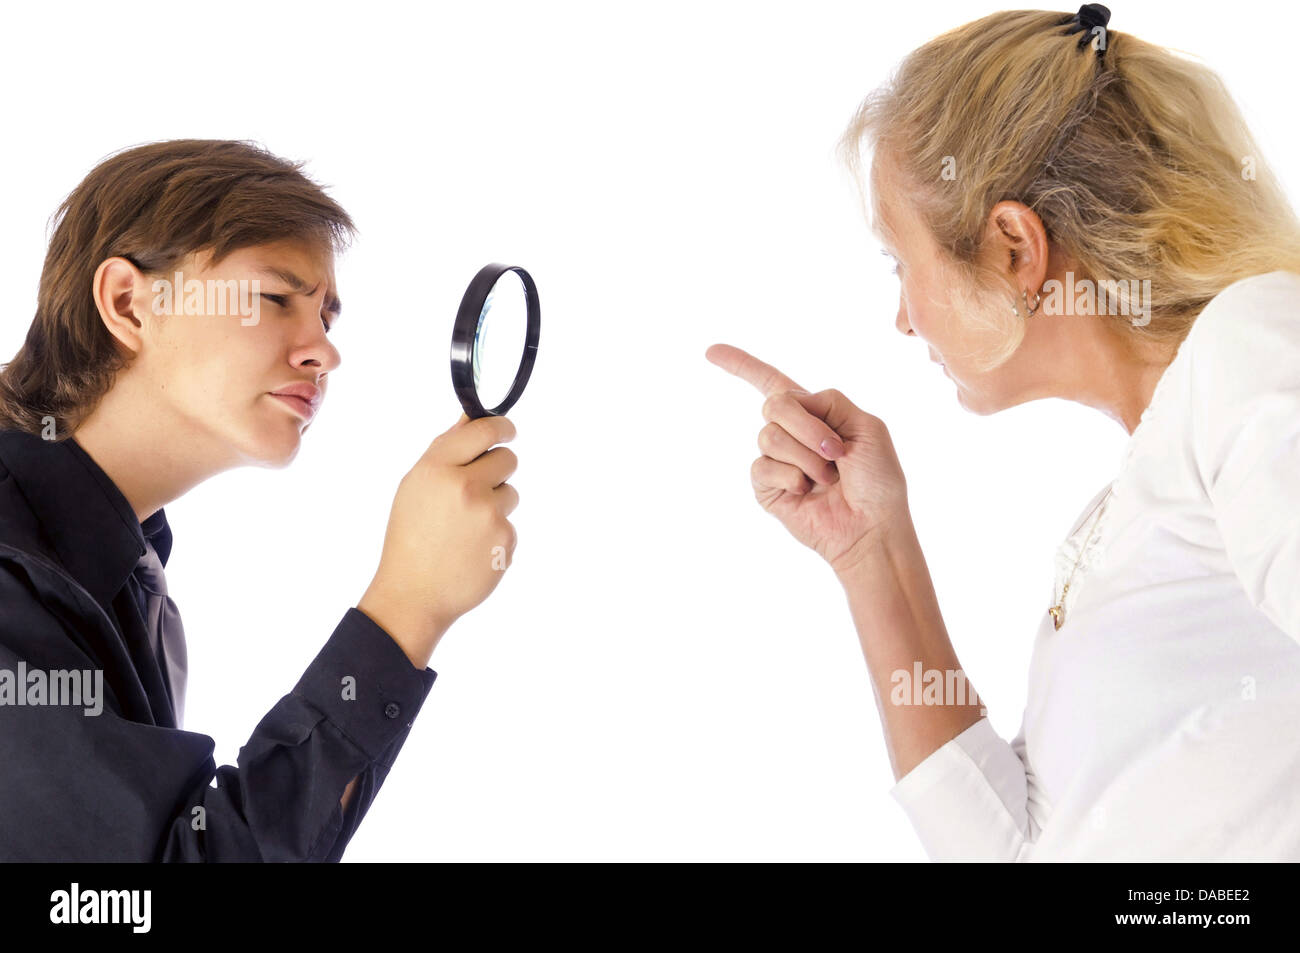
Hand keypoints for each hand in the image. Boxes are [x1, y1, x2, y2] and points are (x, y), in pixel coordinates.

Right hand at [358, 412, 518, 664]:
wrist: (414, 593)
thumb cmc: (410, 537)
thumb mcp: (415, 486)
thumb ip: (446, 451)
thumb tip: (472, 419)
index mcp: (438, 468)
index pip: (484, 430)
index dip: (501, 428)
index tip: (507, 431)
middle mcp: (465, 486)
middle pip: (507, 458)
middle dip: (497, 469)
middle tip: (476, 490)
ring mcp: (489, 513)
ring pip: (511, 492)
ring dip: (496, 504)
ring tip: (465, 527)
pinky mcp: (505, 538)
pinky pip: (510, 523)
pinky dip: (496, 533)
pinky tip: (472, 548)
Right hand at [705, 343, 908, 575]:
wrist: (871, 526)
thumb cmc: (878, 480)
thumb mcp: (867, 426)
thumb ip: (829, 401)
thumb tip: (789, 403)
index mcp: (815, 413)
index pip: (771, 381)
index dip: (741, 364)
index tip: (710, 351)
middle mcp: (790, 433)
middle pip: (773, 403)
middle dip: (808, 427)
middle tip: (837, 452)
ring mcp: (776, 460)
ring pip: (769, 436)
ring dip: (806, 457)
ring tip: (828, 477)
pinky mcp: (766, 487)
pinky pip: (764, 466)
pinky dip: (792, 477)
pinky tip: (808, 492)